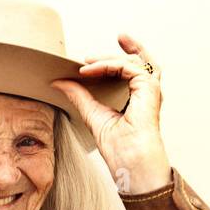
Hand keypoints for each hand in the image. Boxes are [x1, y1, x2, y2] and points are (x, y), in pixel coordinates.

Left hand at [51, 32, 170, 192]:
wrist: (129, 161)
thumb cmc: (118, 148)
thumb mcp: (92, 114)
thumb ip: (79, 96)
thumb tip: (60, 83)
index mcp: (138, 99)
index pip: (133, 72)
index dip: (115, 60)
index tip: (89, 62)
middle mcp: (147, 93)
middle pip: (140, 61)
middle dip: (126, 48)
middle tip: (91, 54)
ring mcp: (150, 89)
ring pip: (133, 61)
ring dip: (110, 56)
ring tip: (87, 60)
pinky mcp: (149, 87)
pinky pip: (127, 67)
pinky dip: (108, 65)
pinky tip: (90, 70)